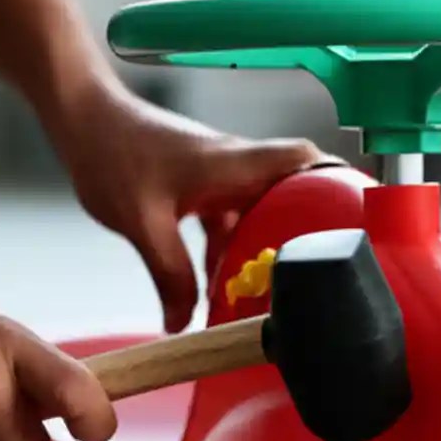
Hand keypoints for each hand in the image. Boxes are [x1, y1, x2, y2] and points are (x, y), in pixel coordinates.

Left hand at [46, 83, 338, 333]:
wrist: (81, 117)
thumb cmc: (111, 151)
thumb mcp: (141, 223)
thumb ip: (170, 275)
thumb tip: (185, 324)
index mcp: (234, 164)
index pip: (305, 160)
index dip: (337, 181)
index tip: (359, 212)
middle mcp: (236, 164)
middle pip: (291, 191)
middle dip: (306, 229)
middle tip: (317, 270)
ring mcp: (219, 172)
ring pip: (258, 209)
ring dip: (262, 244)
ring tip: (266, 287)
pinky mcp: (200, 180)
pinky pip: (230, 215)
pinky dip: (231, 244)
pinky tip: (217, 276)